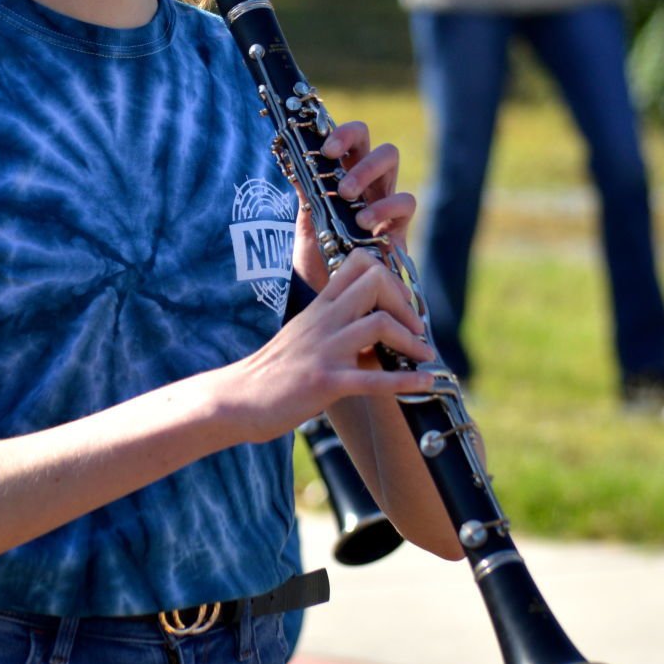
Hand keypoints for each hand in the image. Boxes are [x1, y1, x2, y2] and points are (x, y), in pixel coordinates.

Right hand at [233, 250, 433, 441]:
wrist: (239, 398)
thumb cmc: (272, 370)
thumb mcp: (302, 334)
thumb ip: (331, 323)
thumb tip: (367, 323)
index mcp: (320, 307)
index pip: (358, 264)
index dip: (388, 276)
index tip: (401, 302)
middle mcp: (324, 321)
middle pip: (374, 283)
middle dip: (405, 303)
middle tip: (417, 329)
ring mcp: (324, 350)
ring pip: (379, 325)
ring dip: (410, 341)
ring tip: (424, 356)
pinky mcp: (325, 382)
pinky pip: (373, 379)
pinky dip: (405, 381)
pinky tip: (425, 383)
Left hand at [293, 118, 414, 287]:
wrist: (327, 291)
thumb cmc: (318, 251)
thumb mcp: (306, 220)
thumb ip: (305, 192)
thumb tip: (293, 162)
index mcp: (348, 175)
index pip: (355, 140)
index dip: (345, 135)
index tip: (325, 149)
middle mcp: (371, 184)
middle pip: (381, 148)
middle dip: (362, 156)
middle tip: (338, 176)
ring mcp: (387, 202)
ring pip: (393, 166)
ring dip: (368, 173)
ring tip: (347, 198)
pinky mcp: (399, 226)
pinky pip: (405, 203)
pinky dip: (385, 208)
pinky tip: (364, 223)